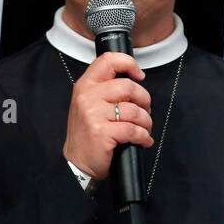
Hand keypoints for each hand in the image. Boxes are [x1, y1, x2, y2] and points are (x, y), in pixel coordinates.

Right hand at [62, 51, 153, 179]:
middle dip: (144, 101)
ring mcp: (94, 114)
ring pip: (135, 111)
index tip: (139, 75)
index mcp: (85, 86)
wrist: (77, 163)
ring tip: (143, 129)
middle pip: (129, 86)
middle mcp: (87, 97)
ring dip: (146, 122)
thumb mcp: (90, 104)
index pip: (108, 60)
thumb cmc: (88, 134)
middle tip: (144, 112)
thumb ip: (106, 89)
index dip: (129, 63)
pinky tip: (142, 140)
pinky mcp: (102, 132)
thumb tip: (134, 79)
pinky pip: (134, 130)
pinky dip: (144, 137)